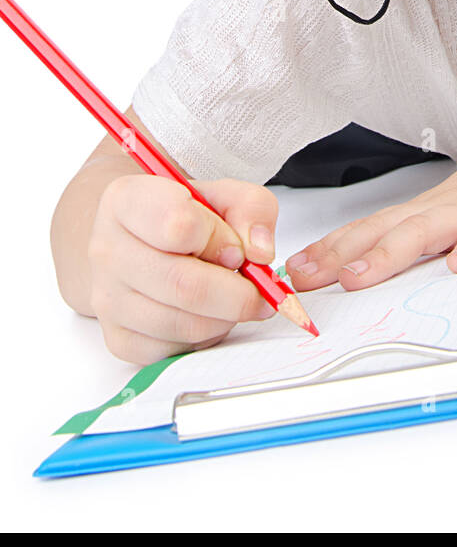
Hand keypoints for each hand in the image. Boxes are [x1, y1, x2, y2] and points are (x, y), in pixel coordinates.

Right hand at [87, 174, 280, 364]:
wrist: (141, 240)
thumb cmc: (184, 215)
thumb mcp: (224, 194)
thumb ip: (252, 210)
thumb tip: (259, 253)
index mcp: (126, 201)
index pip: (178, 225)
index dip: (221, 239)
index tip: (237, 248)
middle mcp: (107, 250)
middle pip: (183, 285)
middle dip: (236, 293)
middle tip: (257, 289)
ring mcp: (108, 299)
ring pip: (182, 323)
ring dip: (224, 317)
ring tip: (232, 298)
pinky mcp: (118, 338)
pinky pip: (173, 351)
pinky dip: (204, 338)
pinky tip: (208, 314)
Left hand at [284, 143, 456, 291]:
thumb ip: (432, 237)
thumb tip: (389, 267)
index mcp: (433, 208)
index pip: (372, 228)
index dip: (331, 249)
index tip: (292, 269)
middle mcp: (447, 205)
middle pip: (386, 228)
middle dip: (340, 254)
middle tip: (303, 277)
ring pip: (427, 229)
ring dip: (389, 253)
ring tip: (358, 276)